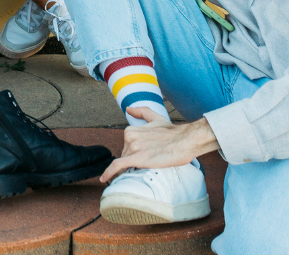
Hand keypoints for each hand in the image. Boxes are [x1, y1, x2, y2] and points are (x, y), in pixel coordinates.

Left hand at [100, 109, 218, 182]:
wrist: (184, 141)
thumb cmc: (173, 132)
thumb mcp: (156, 118)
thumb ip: (141, 112)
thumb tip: (128, 108)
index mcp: (131, 130)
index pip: (126, 147)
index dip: (133, 154)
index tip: (138, 159)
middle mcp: (130, 138)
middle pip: (125, 155)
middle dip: (133, 161)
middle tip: (145, 165)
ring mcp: (132, 148)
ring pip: (124, 163)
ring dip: (128, 169)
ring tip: (140, 172)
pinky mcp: (136, 159)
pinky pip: (117, 166)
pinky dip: (108, 173)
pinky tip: (104, 179)